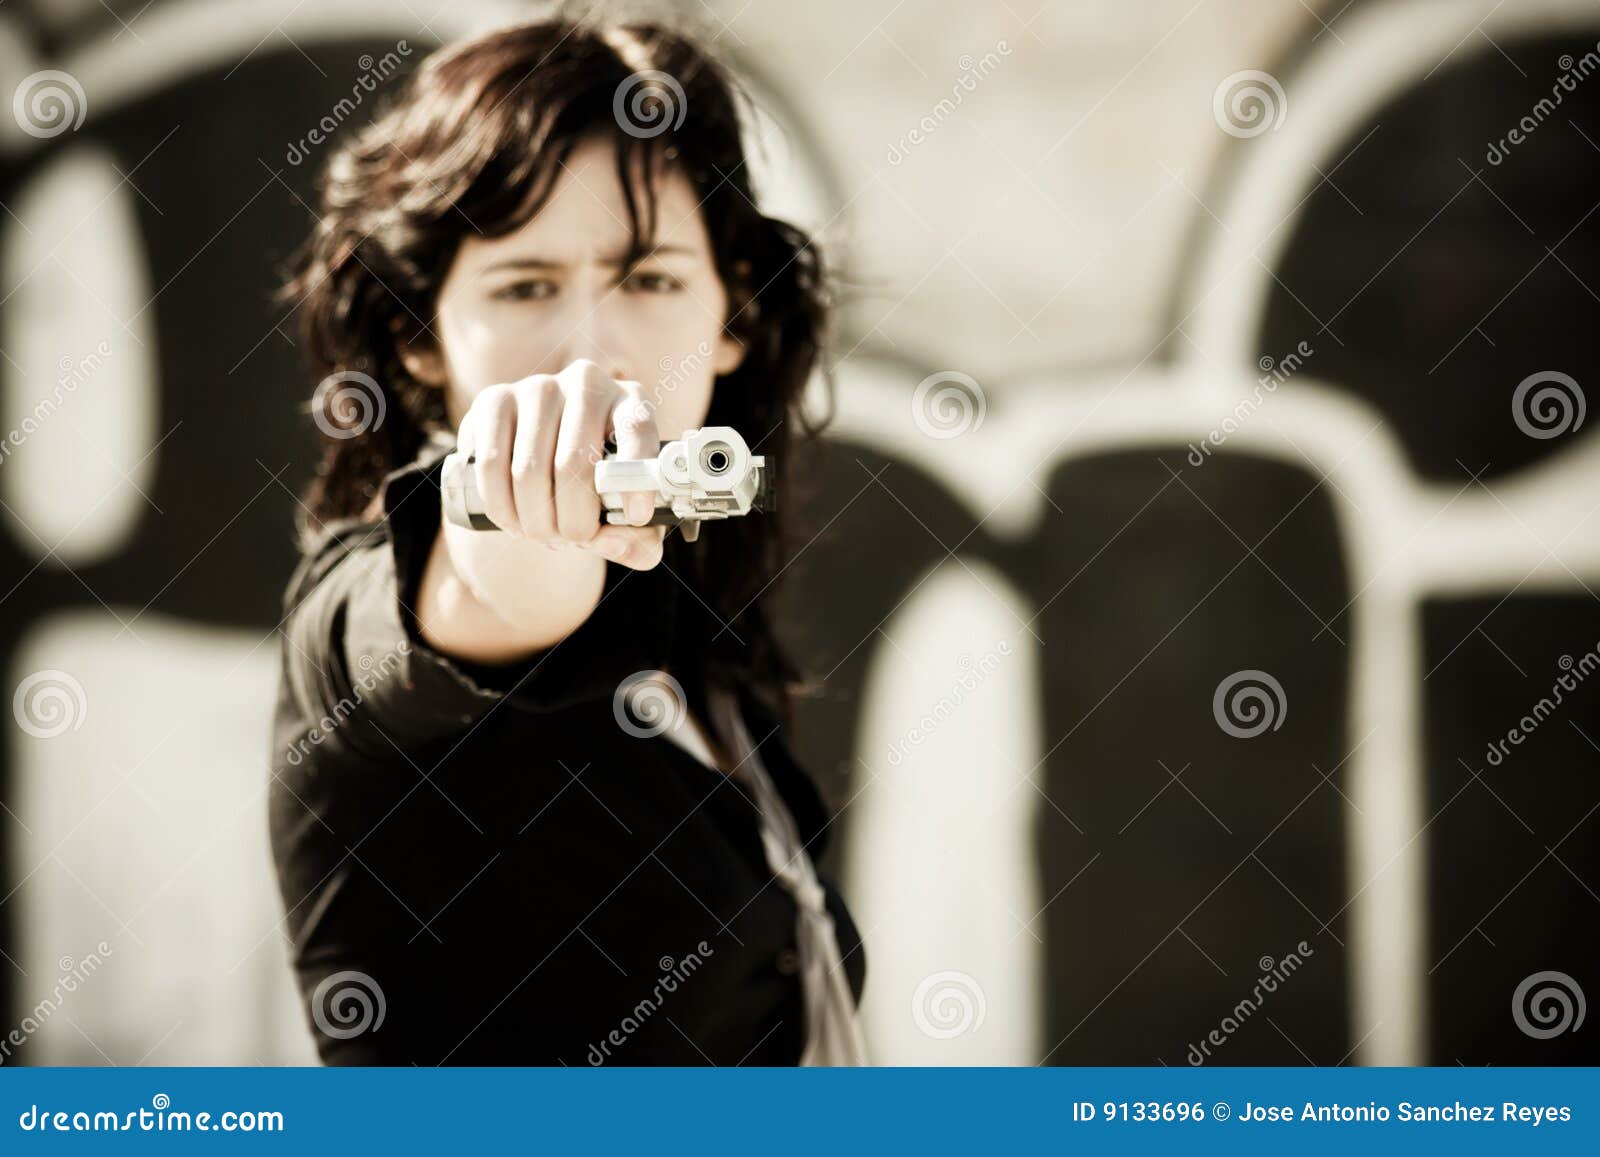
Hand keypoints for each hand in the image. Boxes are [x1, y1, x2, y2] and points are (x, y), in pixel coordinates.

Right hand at [453, 359, 665, 569]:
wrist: (545, 453)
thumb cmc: (598, 485)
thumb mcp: (628, 509)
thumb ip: (638, 537)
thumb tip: (613, 542)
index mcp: (631, 402)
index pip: (638, 430)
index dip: (636, 477)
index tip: (635, 516)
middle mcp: (587, 383)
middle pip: (574, 464)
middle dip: (573, 520)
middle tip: (573, 540)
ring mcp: (538, 387)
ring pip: (528, 470)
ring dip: (535, 521)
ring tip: (545, 535)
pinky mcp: (495, 399)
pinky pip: (490, 463)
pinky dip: (501, 506)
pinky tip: (514, 522)